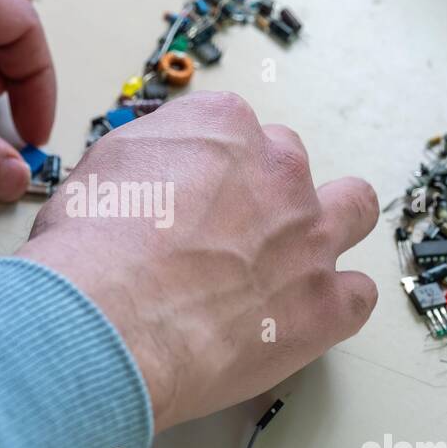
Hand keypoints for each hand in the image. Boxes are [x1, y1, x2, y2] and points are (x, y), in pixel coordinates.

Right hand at [16, 92, 378, 432]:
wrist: (107, 320)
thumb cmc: (89, 249)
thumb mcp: (100, 170)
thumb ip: (146, 162)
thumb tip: (150, 177)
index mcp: (224, 127)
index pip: (235, 132)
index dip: (210, 171)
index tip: (192, 198)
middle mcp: (278, 171)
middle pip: (290, 166)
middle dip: (266, 193)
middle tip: (230, 234)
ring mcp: (309, 239)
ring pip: (353, 210)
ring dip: (330, 228)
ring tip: (294, 262)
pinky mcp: (324, 306)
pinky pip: (357, 296)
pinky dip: (334, 306)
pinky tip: (300, 320)